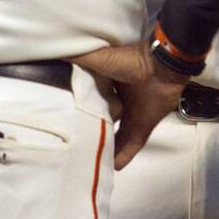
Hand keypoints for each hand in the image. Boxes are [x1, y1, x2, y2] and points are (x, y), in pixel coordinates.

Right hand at [71, 39, 188, 168]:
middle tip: (74, 142)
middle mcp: (121, 99)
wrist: (163, 67)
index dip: (80, 107)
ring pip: (117, 134)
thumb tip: (55, 51)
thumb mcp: (98, 58)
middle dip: (92, 128)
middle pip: (104, 118)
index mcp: (110, 82)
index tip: (64, 117)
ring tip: (89, 160)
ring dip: (107, 146)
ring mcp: (134, 113)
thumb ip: (78, 57)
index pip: (92, 98)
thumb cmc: (131, 60)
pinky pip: (133, 144)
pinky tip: (113, 167)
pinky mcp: (145, 124)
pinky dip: (124, 155)